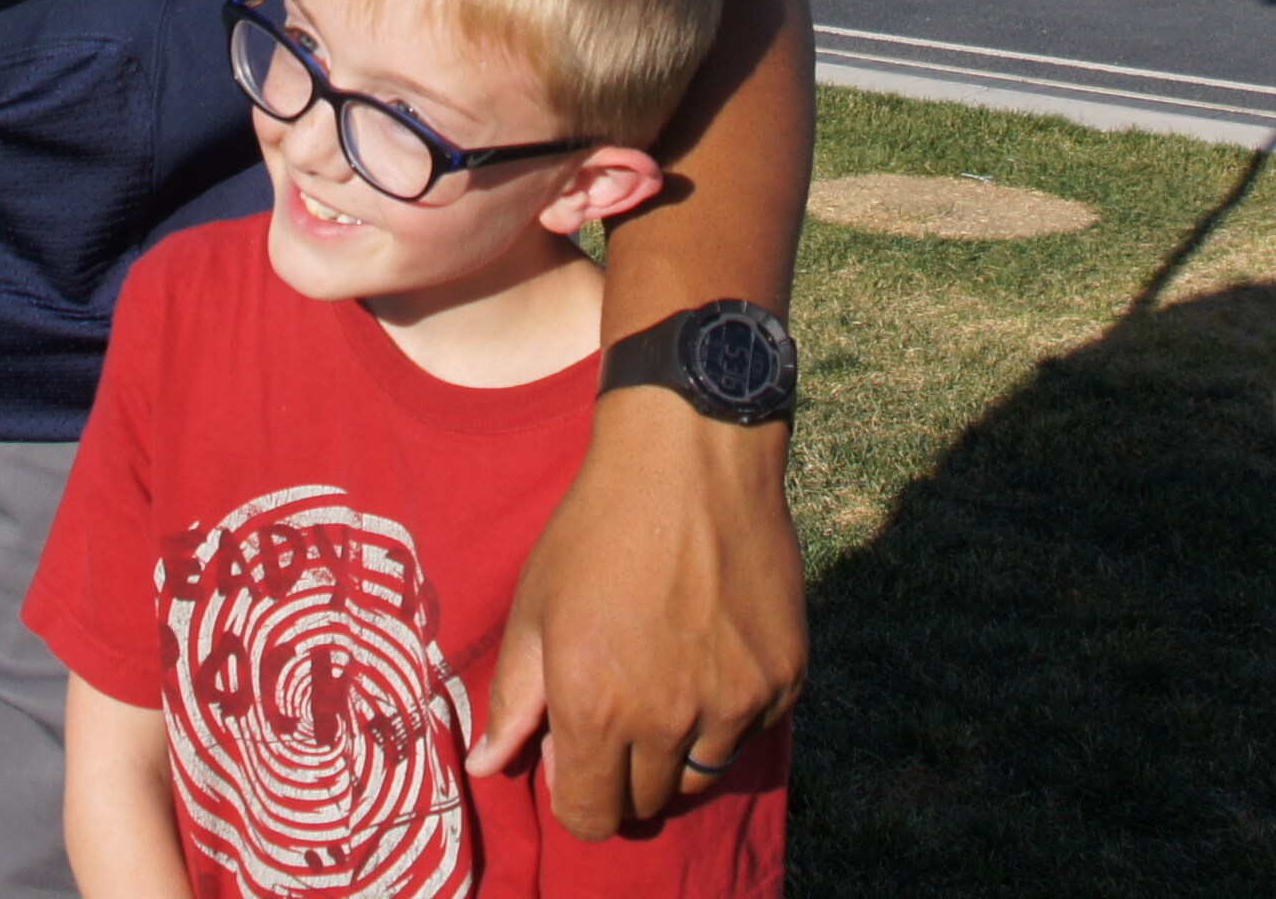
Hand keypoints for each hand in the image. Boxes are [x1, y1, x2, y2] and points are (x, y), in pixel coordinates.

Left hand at [473, 388, 803, 837]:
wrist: (690, 459)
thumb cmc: (597, 529)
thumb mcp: (536, 607)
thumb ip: (513, 700)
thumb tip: (491, 768)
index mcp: (595, 707)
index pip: (589, 816)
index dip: (576, 795)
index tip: (576, 758)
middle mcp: (669, 718)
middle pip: (646, 802)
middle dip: (624, 772)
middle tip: (620, 710)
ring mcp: (735, 701)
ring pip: (700, 776)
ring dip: (677, 751)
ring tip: (664, 685)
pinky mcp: (783, 679)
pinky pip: (750, 734)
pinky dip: (728, 716)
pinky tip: (709, 659)